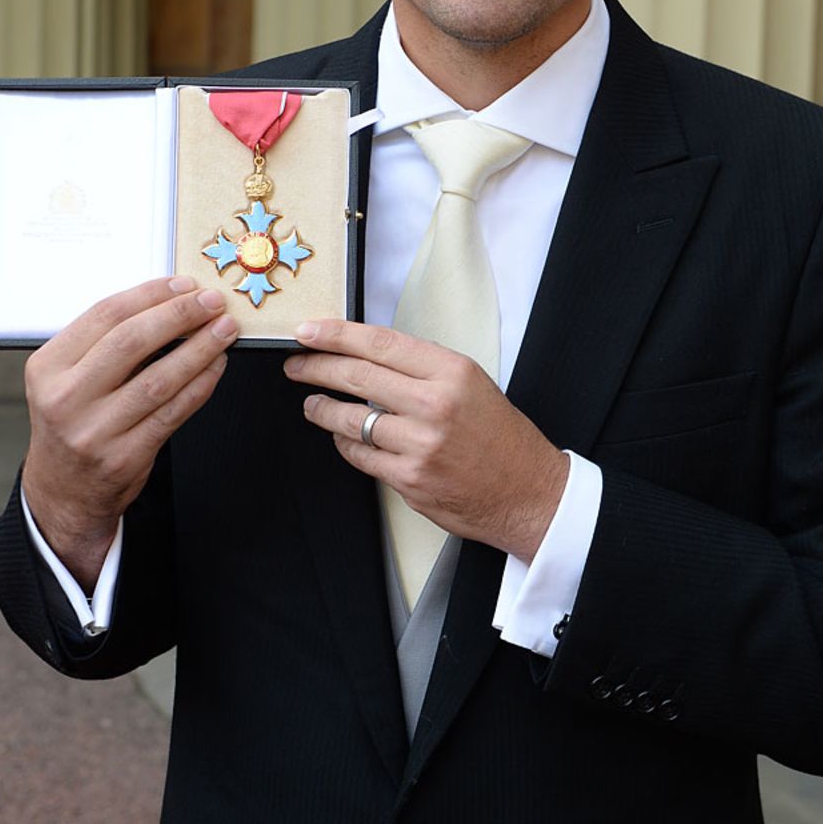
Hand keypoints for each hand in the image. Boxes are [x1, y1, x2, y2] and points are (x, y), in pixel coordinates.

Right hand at [22, 277, 238, 590]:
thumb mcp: (68, 378)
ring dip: (199, 349)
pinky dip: (200, 385)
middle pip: (130, 341)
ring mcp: (94, 431)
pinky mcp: (123, 457)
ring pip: (158, 378)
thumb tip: (172, 304)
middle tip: (211, 302)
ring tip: (224, 330)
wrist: (63, 490)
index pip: (104, 315)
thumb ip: (107, 344)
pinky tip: (216, 366)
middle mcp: (66, 397)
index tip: (184, 285)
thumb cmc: (74, 422)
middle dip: (179, 315)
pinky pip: (172, 413)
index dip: (151, 295)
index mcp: (48, 367)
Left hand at [283, 320, 569, 561]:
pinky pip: (360, 455)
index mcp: (452, 372)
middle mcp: (435, 405)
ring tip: (312, 403)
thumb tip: (367, 354)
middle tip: (295, 365)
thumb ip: (423, 369)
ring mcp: (420, 445)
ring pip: (350, 419)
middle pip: (357, 376)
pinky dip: (345, 443)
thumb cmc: (500, 437)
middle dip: (316, 367)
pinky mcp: (409, 479)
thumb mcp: (472, 384)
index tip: (309, 332)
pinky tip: (342, 436)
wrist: (527, 491)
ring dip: (322, 409)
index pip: (380, 343)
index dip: (336, 335)